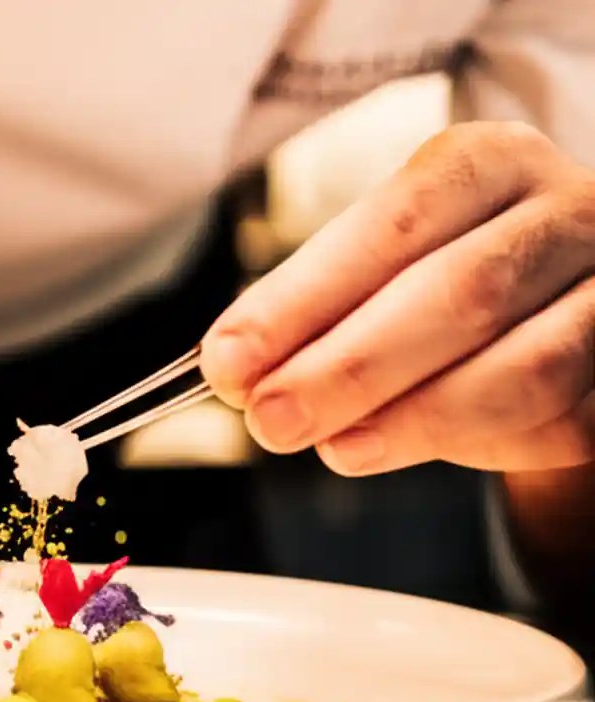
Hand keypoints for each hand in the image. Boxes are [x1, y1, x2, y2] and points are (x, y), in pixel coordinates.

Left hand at [201, 121, 594, 475]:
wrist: (567, 298)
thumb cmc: (449, 270)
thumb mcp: (388, 260)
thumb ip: (323, 307)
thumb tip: (239, 370)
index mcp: (489, 162)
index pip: (391, 227)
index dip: (302, 300)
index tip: (228, 360)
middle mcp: (568, 212)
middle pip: (461, 294)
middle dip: (349, 368)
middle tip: (270, 419)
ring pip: (525, 369)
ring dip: (414, 420)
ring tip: (332, 448)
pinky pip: (564, 422)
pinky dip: (477, 448)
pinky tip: (399, 451)